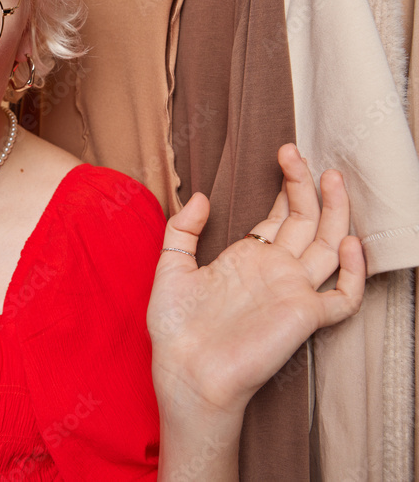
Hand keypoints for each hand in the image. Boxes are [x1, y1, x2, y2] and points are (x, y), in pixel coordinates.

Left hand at [148, 144, 364, 422]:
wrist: (184, 371)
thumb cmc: (175, 328)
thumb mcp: (170, 268)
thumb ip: (182, 230)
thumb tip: (201, 195)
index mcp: (246, 258)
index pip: (278, 215)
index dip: (285, 184)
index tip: (283, 152)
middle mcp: (274, 271)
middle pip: (305, 220)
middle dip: (306, 185)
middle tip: (295, 151)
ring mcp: (292, 291)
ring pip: (328, 245)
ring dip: (336, 212)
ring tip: (333, 177)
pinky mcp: (303, 317)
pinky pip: (343, 296)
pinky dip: (353, 271)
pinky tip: (347, 242)